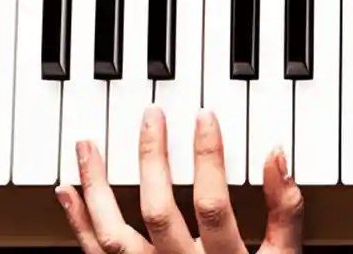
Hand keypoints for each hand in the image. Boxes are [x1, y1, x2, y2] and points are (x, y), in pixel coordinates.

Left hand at [55, 106, 303, 253]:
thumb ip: (284, 211)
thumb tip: (276, 156)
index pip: (211, 205)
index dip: (208, 158)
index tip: (204, 118)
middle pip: (157, 212)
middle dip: (152, 158)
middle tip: (151, 117)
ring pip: (112, 234)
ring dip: (97, 186)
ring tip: (89, 146)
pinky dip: (77, 221)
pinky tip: (68, 190)